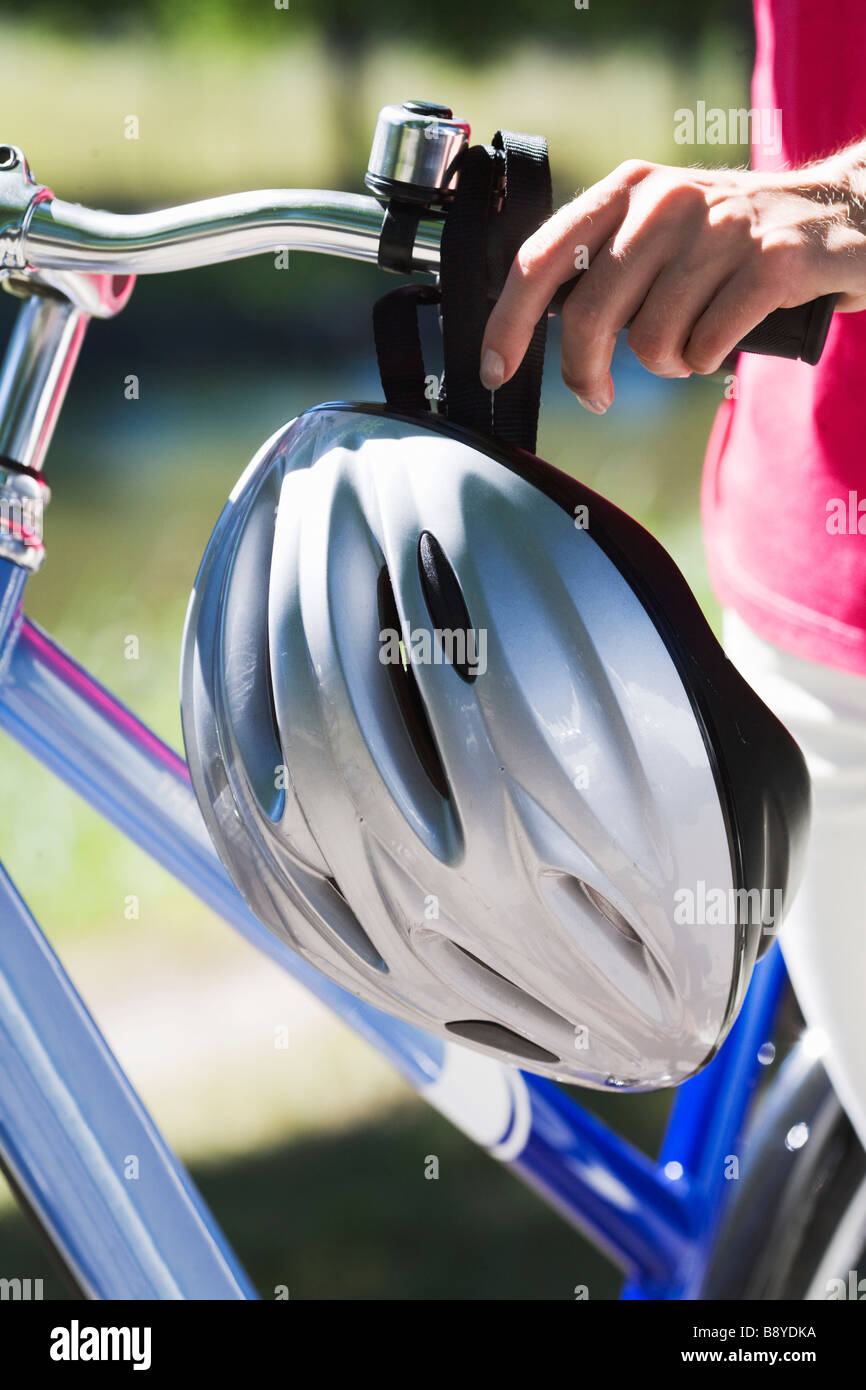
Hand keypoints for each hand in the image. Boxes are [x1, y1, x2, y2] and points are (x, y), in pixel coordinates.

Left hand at [479, 147, 865, 412]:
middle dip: (586, 374)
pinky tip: (725, 340)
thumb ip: (604, 266)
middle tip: (599, 394)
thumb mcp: (662, 232)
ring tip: (692, 344)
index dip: (507, 322)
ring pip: (650, 343)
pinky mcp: (770, 263)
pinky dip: (708, 362)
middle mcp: (668, 200)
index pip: (542, 257)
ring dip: (666, 365)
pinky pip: (705, 348)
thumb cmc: (733, 243)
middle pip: (587, 316)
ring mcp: (721, 228)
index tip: (495, 370)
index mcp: (629, 189)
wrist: (846, 217)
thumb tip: (531, 327)